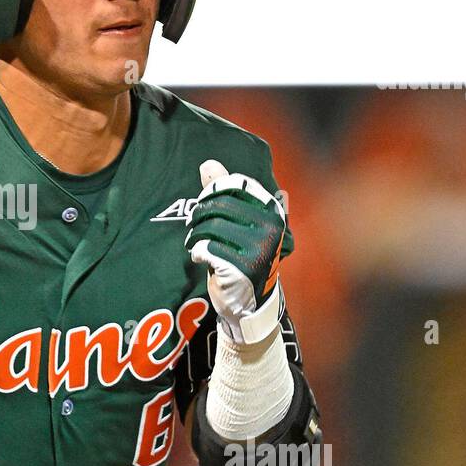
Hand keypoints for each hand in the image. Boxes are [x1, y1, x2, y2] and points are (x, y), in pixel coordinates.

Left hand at [184, 159, 287, 343]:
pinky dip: (198, 251)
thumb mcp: (240, 223)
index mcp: (272, 214)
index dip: (213, 191)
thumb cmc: (243, 256)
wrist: (250, 300)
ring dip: (195, 234)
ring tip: (195, 241)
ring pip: (211, 227)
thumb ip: (227, 193)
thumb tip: (208, 165)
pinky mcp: (241, 269)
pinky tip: (201, 257)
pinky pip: (207, 248)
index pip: (236, 185)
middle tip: (193, 223)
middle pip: (220, 205)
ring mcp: (258, 250)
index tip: (204, 202)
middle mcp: (270, 230)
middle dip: (199, 213)